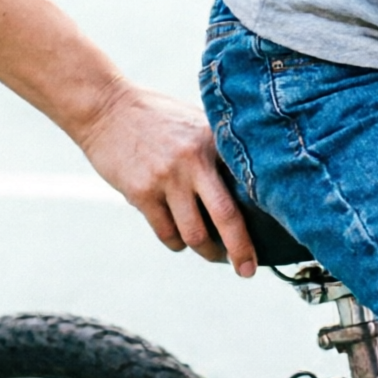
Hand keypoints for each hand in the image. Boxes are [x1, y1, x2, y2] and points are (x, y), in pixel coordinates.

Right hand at [72, 82, 256, 275]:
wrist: (105, 107)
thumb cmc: (156, 116)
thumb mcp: (193, 122)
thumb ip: (216, 150)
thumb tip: (246, 188)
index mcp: (212, 140)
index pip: (247, 184)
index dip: (262, 213)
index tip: (271, 235)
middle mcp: (193, 160)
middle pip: (226, 217)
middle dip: (240, 250)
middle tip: (247, 270)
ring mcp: (166, 178)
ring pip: (194, 234)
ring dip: (206, 251)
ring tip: (213, 253)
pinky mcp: (141, 192)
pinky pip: (166, 233)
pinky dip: (177, 242)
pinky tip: (180, 237)